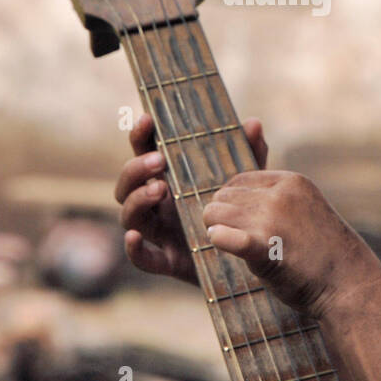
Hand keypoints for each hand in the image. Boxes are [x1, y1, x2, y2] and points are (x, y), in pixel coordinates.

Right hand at [114, 112, 268, 285]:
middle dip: (137, 169)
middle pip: (127, 184)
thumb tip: (253, 123)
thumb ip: (250, 154)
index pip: (145, 153)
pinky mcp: (168, 262)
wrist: (250, 259)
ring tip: (160, 189)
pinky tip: (134, 237)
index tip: (147, 119)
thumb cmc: (242, 213)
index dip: (140, 135)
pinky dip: (132, 249)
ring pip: (129, 215)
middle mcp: (159, 206)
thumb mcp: (247, 182)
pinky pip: (141, 258)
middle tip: (159, 161)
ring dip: (137, 199)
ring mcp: (160, 233)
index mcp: (171, 180)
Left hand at [201, 170, 380, 320]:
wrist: (349, 285)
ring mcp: (273, 220)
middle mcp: (280, 195)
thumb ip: (276, 198)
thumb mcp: (304, 208)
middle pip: (223, 196)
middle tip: (238, 239)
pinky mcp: (265, 248)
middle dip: (222, 217)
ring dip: (218, 231)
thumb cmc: (323, 251)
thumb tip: (238, 195)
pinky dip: (219, 239)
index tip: (241, 223)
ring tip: (237, 247)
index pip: (238, 180)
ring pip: (215, 214)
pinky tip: (221, 244)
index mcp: (290, 182)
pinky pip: (226, 237)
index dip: (232, 203)